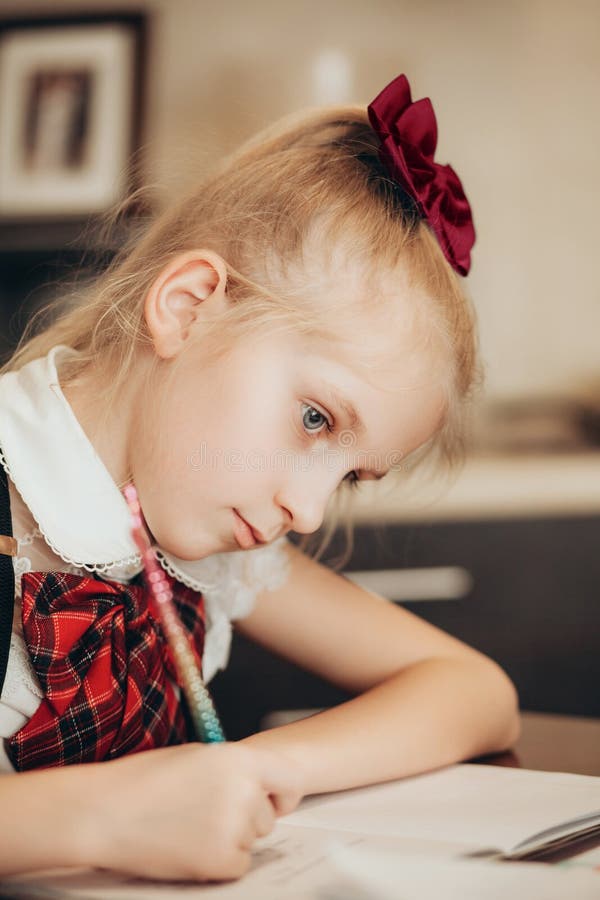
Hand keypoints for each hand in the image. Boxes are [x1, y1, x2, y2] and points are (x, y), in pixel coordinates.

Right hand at [81, 742, 302, 881]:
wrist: (106, 811)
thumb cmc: (144, 780)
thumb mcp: (198, 756)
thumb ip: (234, 768)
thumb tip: (258, 787)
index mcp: (240, 759)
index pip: (289, 779)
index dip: (283, 793)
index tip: (275, 801)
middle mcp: (245, 791)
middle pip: (267, 815)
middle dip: (245, 817)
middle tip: (204, 812)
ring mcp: (235, 827)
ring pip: (252, 840)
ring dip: (230, 838)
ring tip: (190, 825)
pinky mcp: (222, 861)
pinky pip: (239, 865)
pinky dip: (219, 862)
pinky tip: (189, 846)